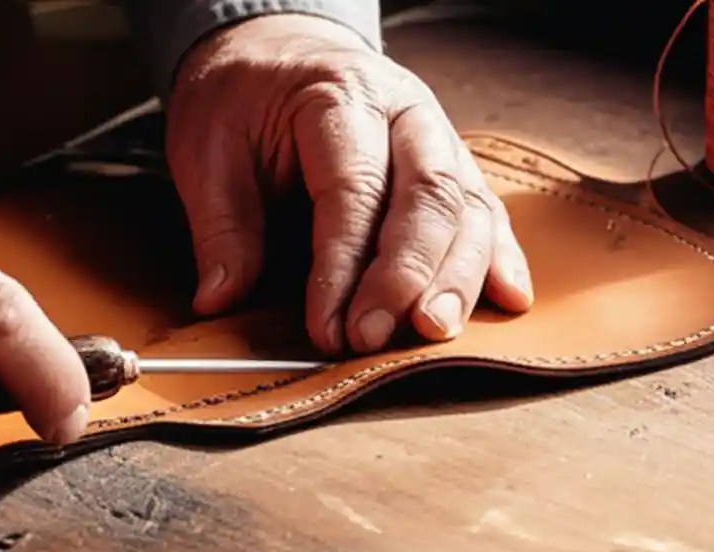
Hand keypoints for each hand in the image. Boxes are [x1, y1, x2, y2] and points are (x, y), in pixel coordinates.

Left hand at [165, 14, 533, 355]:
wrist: (279, 51)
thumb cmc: (244, 98)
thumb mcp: (206, 148)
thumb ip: (220, 226)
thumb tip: (219, 298)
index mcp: (339, 96)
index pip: (354, 190)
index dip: (343, 267)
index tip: (328, 327)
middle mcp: (405, 112)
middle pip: (429, 196)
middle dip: (408, 276)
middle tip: (376, 337)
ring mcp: (438, 138)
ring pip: (469, 209)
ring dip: (458, 278)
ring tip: (434, 330)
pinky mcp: (454, 166)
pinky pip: (489, 212)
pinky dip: (500, 259)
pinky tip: (507, 299)